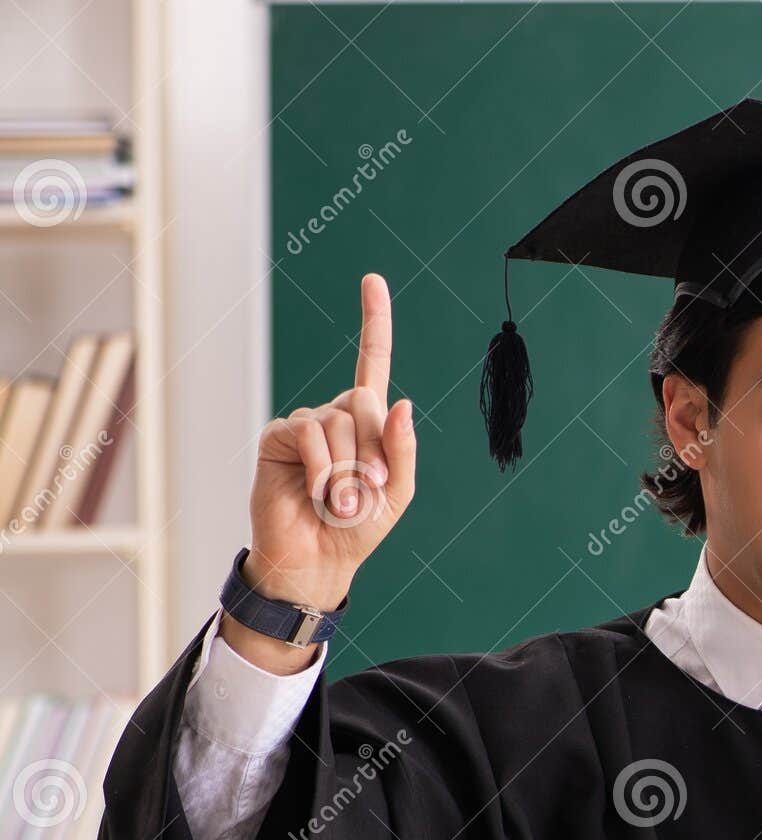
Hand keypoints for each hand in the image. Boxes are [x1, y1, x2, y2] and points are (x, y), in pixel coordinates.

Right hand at [224, 273, 416, 670]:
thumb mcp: (398, 492)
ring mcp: (305, 424)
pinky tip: (319, 491)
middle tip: (368, 487)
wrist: (318, 559)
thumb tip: (404, 402)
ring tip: (341, 500)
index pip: (372, 364)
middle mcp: (335, 415)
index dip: (374, 322)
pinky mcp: (279, 438)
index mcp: (368, 423)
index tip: (372, 280)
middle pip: (364, 402)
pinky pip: (310, 434)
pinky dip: (323, 466)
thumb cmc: (359, 530)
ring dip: (348, 468)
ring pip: (339, 422)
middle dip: (374, 449)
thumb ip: (404, 449)